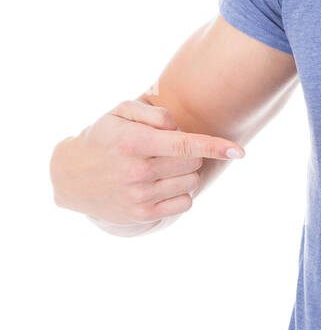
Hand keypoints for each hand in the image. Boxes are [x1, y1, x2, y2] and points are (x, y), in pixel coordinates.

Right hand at [50, 98, 244, 226]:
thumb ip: (153, 114)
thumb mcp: (120, 113)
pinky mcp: (142, 216)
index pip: (184, 145)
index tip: (240, 152)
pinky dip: (180, 192)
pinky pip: (185, 203)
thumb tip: (181, 130)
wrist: (71, 177)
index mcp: (133, 143)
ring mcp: (139, 197)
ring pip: (191, 182)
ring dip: (185, 172)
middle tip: (166, 148)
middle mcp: (136, 172)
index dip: (216, 147)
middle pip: (193, 161)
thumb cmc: (103, 138)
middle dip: (189, 151)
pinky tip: (160, 185)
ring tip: (159, 166)